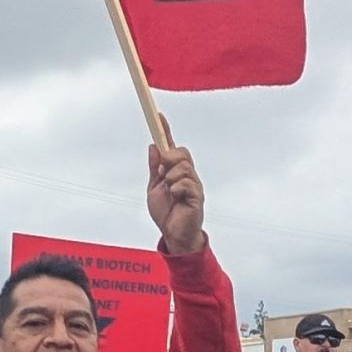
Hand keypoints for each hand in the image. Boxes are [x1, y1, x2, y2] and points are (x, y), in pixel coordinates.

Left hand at [147, 127, 204, 255]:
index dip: (165, 131)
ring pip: (182, 167)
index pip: (171, 147)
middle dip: (169, 159)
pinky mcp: (198, 196)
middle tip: (163, 173)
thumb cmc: (166, 214)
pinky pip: (185, 183)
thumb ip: (155, 169)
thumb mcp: (154, 188)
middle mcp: (187, 175)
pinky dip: (176, 190)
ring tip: (170, 193)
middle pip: (181, 152)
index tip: (158, 116)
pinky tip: (176, 199)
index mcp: (175, 172)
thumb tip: (153, 147)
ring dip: (170, 179)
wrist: (174, 236)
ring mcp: (194, 184)